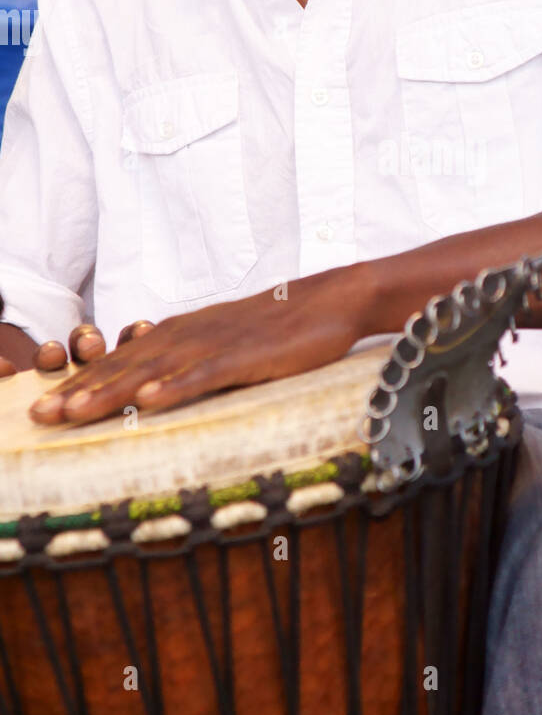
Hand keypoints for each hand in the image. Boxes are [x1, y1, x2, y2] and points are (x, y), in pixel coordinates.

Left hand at [27, 266, 373, 426]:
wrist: (329, 299)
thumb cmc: (277, 326)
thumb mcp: (223, 342)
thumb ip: (188, 360)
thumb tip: (151, 387)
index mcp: (180, 333)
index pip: (121, 362)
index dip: (79, 384)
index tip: (42, 407)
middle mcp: (188, 335)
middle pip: (125, 367)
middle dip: (78, 391)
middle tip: (38, 416)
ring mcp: (216, 344)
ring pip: (154, 371)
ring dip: (111, 392)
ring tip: (74, 413)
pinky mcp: (246, 355)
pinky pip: (205, 374)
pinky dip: (175, 386)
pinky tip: (150, 400)